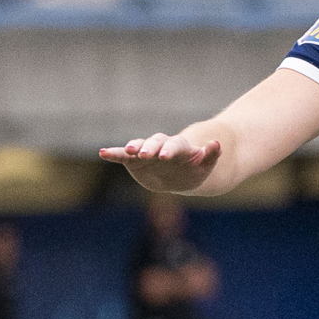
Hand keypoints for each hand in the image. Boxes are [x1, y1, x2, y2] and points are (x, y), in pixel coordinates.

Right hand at [97, 131, 222, 194]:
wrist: (182, 175)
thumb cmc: (195, 169)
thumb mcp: (205, 165)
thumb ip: (210, 155)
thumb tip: (216, 143)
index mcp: (180, 148)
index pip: (174, 146)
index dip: (169, 150)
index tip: (164, 156)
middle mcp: (161, 146)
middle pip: (155, 143)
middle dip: (149, 148)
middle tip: (144, 154)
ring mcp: (146, 152)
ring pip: (138, 146)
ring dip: (132, 147)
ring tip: (126, 151)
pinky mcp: (134, 160)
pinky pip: (123, 156)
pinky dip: (113, 153)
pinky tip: (102, 152)